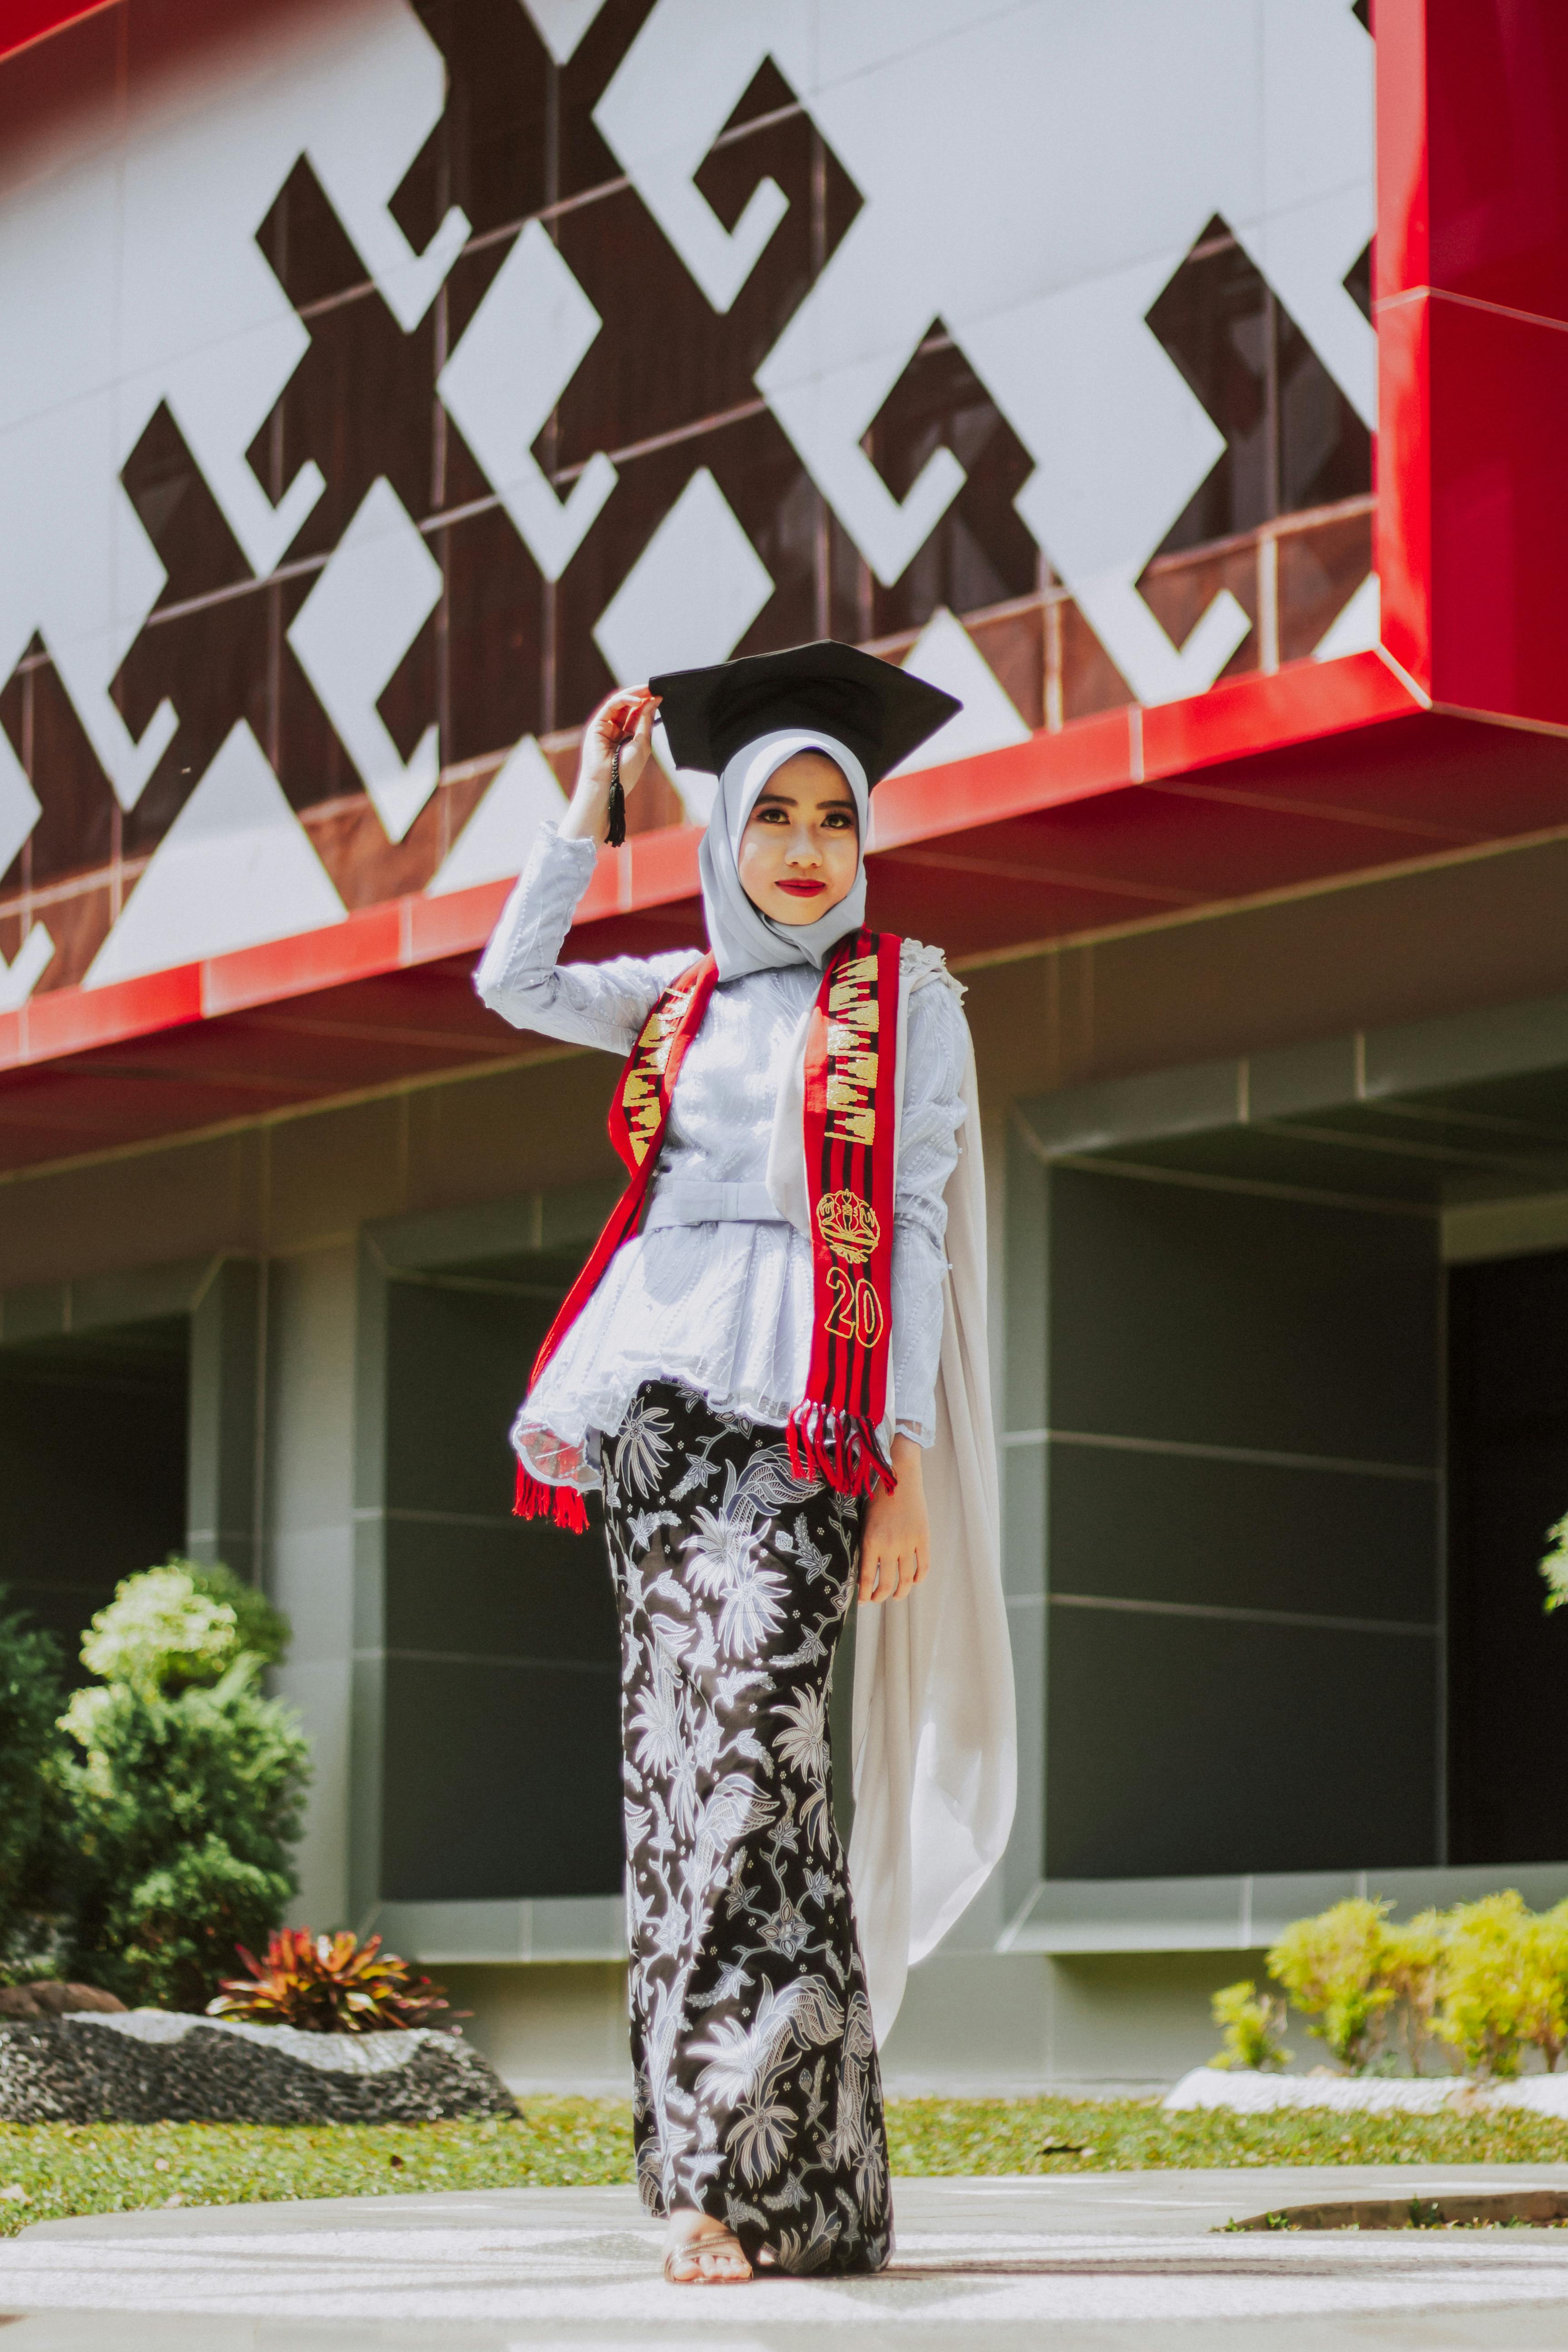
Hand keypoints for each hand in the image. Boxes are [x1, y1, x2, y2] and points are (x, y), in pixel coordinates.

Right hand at [560, 687, 660, 840]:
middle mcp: (617, 729)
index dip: (649, 704)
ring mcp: (606, 726)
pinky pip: (611, 706)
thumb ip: (646, 721)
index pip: (638, 714)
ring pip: (620, 703)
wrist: (610, 785)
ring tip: (647, 690)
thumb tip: (654, 701)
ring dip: (634, 694)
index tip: (661, 695)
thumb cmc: (626, 770)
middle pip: (629, 706)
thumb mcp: (642, 743)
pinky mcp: (597, 725)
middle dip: (642, 695)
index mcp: (629, 736)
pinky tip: (636, 700)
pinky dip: (623, 700)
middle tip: (654, 687)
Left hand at [859, 1435, 928, 1604]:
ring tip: (896, 1595)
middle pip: (887, 1583)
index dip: (865, 1593)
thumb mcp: (864, 1520)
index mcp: (871, 1541)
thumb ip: (866, 1543)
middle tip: (878, 1598)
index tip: (863, 1600)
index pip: (868, 1577)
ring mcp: (909, 1543)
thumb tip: (865, 1567)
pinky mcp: (923, 1538)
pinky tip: (914, 1581)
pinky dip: (919, 1577)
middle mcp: (890, 1546)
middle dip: (881, 1596)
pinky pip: (924, 1565)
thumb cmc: (876, 1495)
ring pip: (907, 1579)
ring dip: (901, 1591)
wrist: (900, 1476)